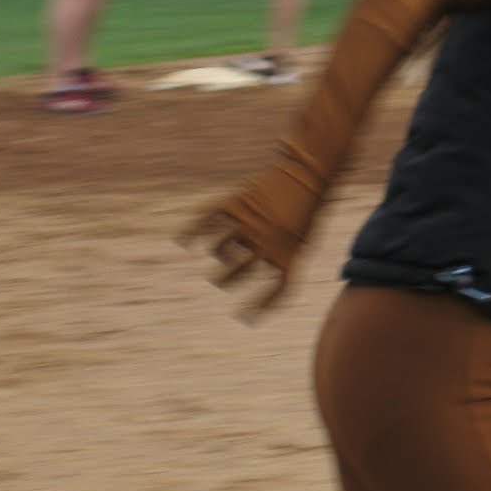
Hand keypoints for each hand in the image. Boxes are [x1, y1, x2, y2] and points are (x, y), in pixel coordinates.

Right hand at [178, 145, 328, 321]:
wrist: (307, 172)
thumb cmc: (308, 207)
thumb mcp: (303, 236)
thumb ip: (283, 258)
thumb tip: (263, 280)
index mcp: (287, 255)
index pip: (275, 291)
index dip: (260, 307)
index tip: (246, 318)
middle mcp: (264, 243)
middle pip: (237, 273)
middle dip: (226, 280)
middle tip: (220, 282)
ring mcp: (247, 223)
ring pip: (220, 249)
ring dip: (218, 255)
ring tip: (220, 255)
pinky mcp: (233, 203)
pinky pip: (204, 222)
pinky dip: (190, 233)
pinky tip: (183, 241)